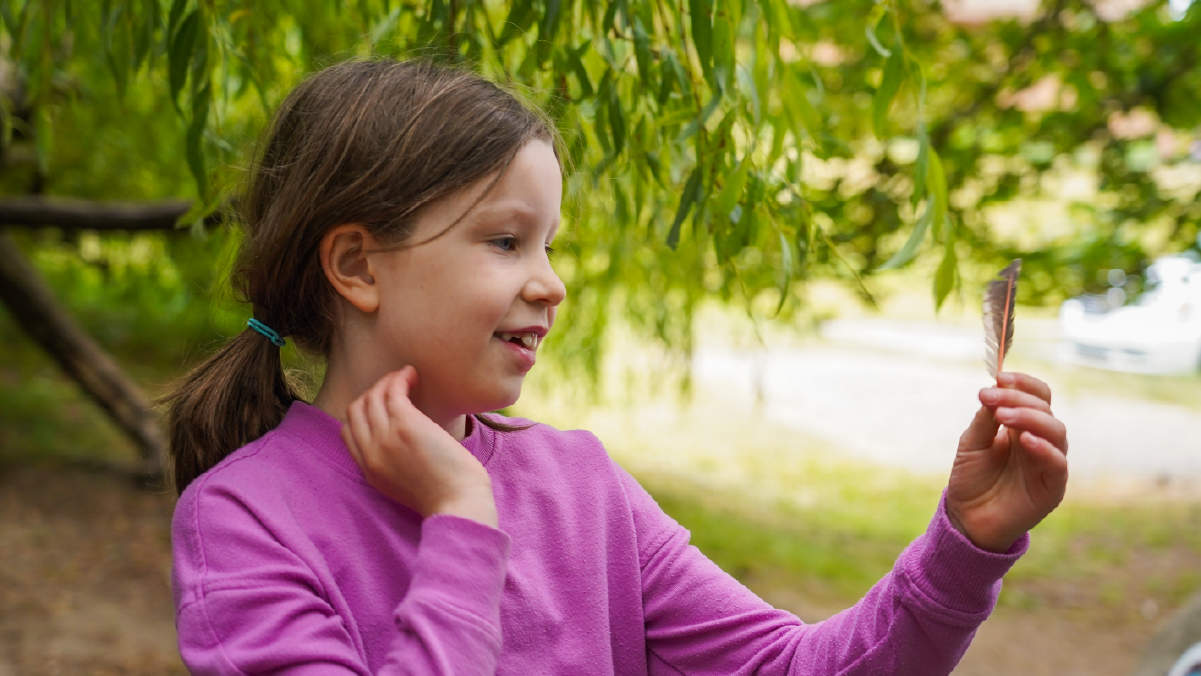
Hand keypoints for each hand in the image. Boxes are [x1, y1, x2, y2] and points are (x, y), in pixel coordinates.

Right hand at [340, 366, 498, 527]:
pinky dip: (400, 378)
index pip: (348, 431)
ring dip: (388, 380)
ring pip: (373, 397)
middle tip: (395, 386)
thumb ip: (393, 463)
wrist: (458, 503)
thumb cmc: (444, 495)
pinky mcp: (405, 425)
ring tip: (406, 376)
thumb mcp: (404, 484)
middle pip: (356, 409)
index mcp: (369, 470)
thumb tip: (401, 438)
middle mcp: (371, 453)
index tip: (383, 405)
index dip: (362, 412)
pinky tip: (412, 375)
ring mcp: (385, 438)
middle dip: (373, 392)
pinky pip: (392, 391)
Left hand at [945, 372, 1067, 552]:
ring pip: (1056, 431)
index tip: (999, 377)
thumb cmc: (971, 479)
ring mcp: (1049, 463)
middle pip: (1045, 409)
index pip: (1037, 396)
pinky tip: (1024, 440)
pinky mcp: (1052, 487)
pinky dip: (1044, 448)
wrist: (967, 518)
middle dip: (1018, 399)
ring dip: (1030, 418)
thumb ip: (985, 419)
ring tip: (1003, 416)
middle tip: (991, 398)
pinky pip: (1057, 463)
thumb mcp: (972, 443)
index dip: (1022, 384)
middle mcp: (1040, 441)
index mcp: (1023, 427)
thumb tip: (994, 390)